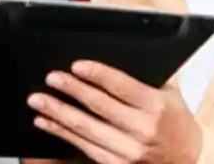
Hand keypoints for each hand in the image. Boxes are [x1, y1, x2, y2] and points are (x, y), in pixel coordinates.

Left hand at [28, 60, 202, 163]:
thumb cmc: (176, 125)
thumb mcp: (171, 97)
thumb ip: (144, 81)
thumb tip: (108, 62)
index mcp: (156, 106)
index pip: (121, 86)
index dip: (96, 74)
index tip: (76, 65)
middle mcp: (143, 129)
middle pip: (99, 105)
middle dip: (71, 89)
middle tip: (51, 78)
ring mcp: (129, 151)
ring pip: (85, 128)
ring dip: (58, 112)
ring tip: (38, 100)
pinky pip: (83, 146)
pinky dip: (61, 132)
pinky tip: (46, 122)